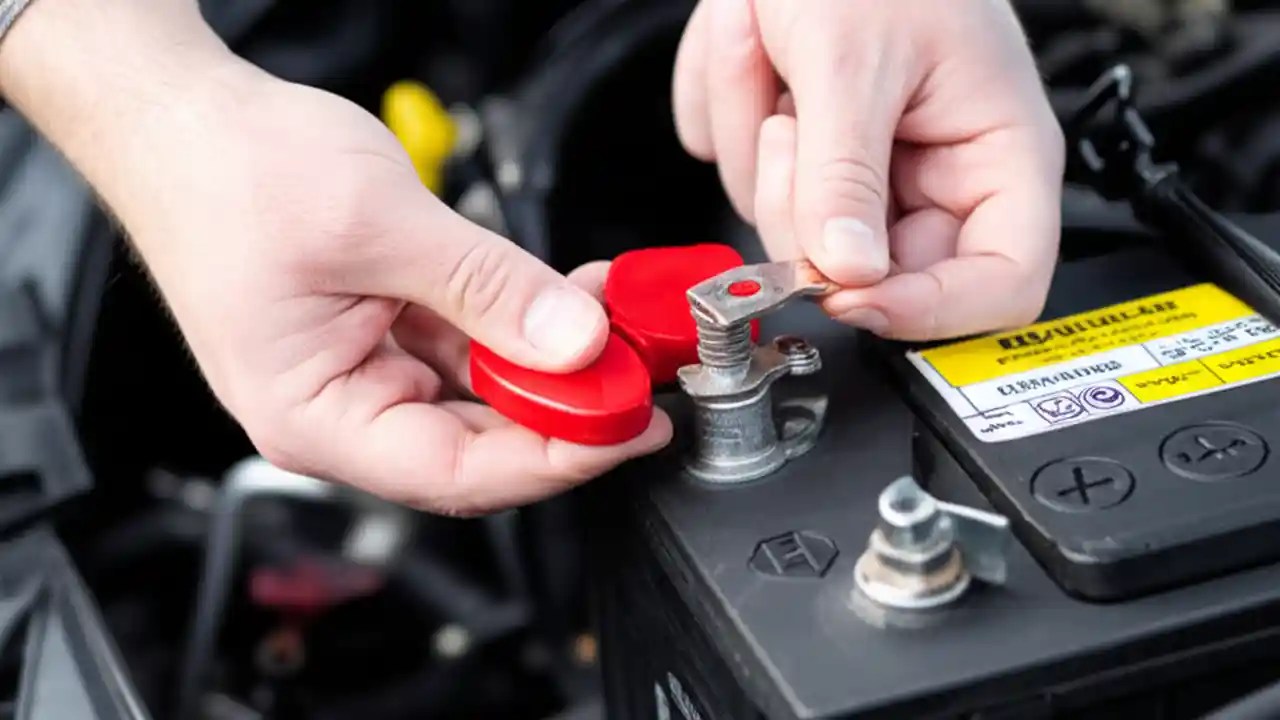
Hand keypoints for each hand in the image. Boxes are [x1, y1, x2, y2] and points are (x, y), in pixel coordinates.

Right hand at [0, 0, 669, 514]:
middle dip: (565, 411)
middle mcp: (338, 411)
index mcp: (314, 417)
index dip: (556, 458)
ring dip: (551, 366)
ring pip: (482, 398)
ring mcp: (361, 372)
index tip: (628, 426)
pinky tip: (569, 301)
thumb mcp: (381, 224)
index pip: (457, 473)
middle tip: (638, 377)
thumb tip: (577, 344)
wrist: (182, 117)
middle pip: (478, 446)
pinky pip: (469, 351)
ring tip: (613, 325)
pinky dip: (521, 329)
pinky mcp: (381, 334)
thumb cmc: (230, 171)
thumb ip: (489, 289)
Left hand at [674, 0, 1063, 339]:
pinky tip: (762, 57)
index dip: (925, 310)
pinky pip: (747, 182)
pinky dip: (735, 116)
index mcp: (997, 155)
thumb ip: (847, 174)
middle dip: (804, 200)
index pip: (1000, 288)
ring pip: (792, 230)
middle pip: (870, 273)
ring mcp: (865, 174)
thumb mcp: (855, 59)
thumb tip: (847, 271)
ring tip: (778, 57)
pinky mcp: (806, 162)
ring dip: (759, 138)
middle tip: (792, 119)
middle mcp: (935, 176)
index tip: (848, 292)